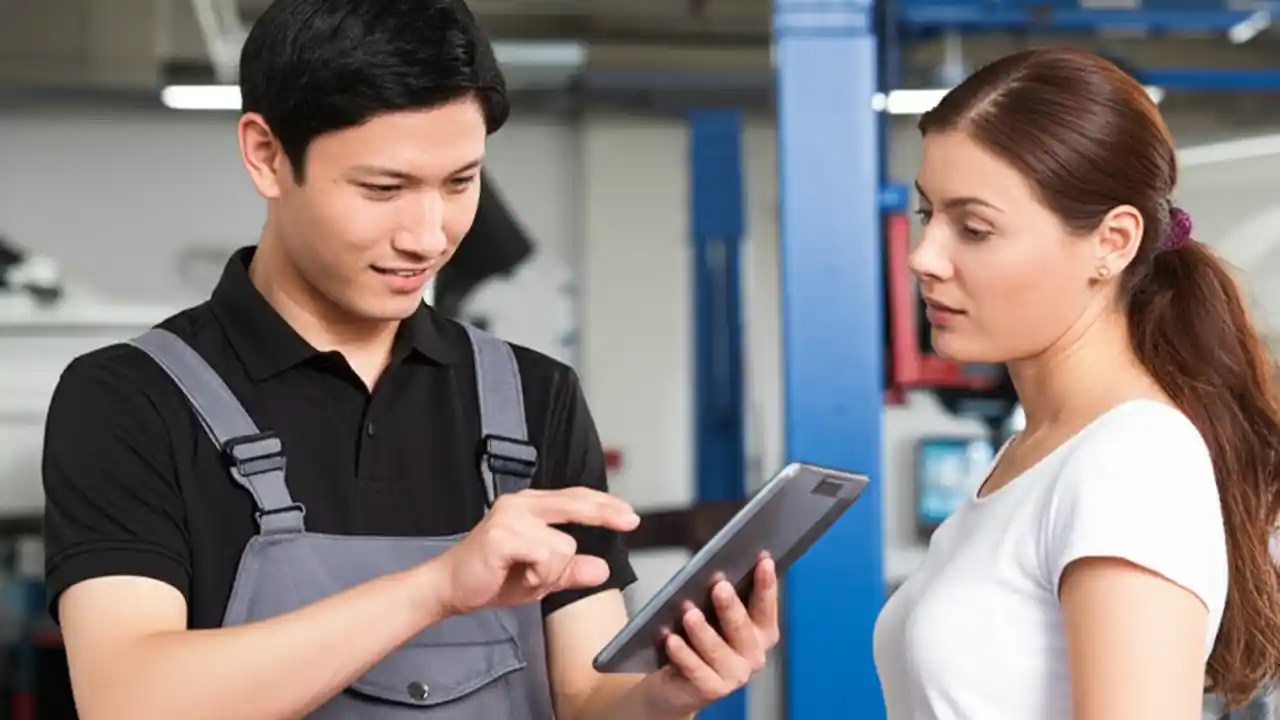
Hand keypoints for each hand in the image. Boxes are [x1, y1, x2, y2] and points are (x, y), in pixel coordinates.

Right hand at [435, 488, 640, 615]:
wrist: (449, 588)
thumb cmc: (490, 577)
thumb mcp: (540, 577)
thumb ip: (570, 571)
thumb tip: (601, 569)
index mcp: (529, 507)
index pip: (575, 498)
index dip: (603, 505)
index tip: (629, 515)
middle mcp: (520, 505)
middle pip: (576, 503)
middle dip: (605, 513)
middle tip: (630, 521)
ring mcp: (510, 517)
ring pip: (564, 546)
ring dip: (552, 573)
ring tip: (528, 578)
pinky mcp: (502, 535)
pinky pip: (545, 556)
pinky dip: (539, 576)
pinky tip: (519, 578)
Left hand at [640, 553, 779, 717]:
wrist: (676, 685)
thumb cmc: (698, 641)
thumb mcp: (713, 616)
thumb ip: (722, 596)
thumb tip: (718, 567)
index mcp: (761, 633)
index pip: (766, 606)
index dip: (766, 584)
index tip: (764, 560)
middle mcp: (753, 655)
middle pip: (743, 628)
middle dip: (731, 607)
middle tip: (720, 586)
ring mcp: (734, 675)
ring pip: (717, 650)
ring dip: (702, 631)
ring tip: (689, 614)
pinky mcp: (712, 690)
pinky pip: (696, 669)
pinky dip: (684, 654)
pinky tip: (672, 640)